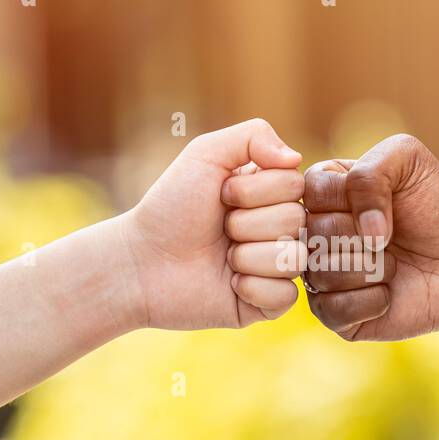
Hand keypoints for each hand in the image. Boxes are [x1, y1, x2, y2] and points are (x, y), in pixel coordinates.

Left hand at [125, 118, 306, 328]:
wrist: (142, 261)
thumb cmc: (171, 206)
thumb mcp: (205, 154)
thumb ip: (253, 136)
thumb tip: (296, 158)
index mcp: (273, 193)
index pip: (295, 185)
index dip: (254, 191)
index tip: (222, 195)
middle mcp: (280, 229)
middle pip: (296, 221)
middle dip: (247, 223)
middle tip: (218, 229)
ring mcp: (276, 267)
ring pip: (293, 258)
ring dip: (246, 256)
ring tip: (221, 257)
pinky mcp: (267, 303)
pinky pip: (286, 294)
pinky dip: (253, 288)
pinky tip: (229, 284)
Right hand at [302, 134, 438, 339]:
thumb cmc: (436, 207)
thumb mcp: (407, 160)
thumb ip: (371, 172)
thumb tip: (363, 232)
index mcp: (323, 192)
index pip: (311, 190)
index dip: (354, 199)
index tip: (386, 202)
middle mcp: (314, 234)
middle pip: (313, 233)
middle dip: (366, 237)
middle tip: (392, 239)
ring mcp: (320, 275)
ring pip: (320, 272)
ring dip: (373, 268)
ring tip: (394, 265)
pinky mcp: (334, 315)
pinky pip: (334, 309)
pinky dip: (372, 301)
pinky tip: (390, 294)